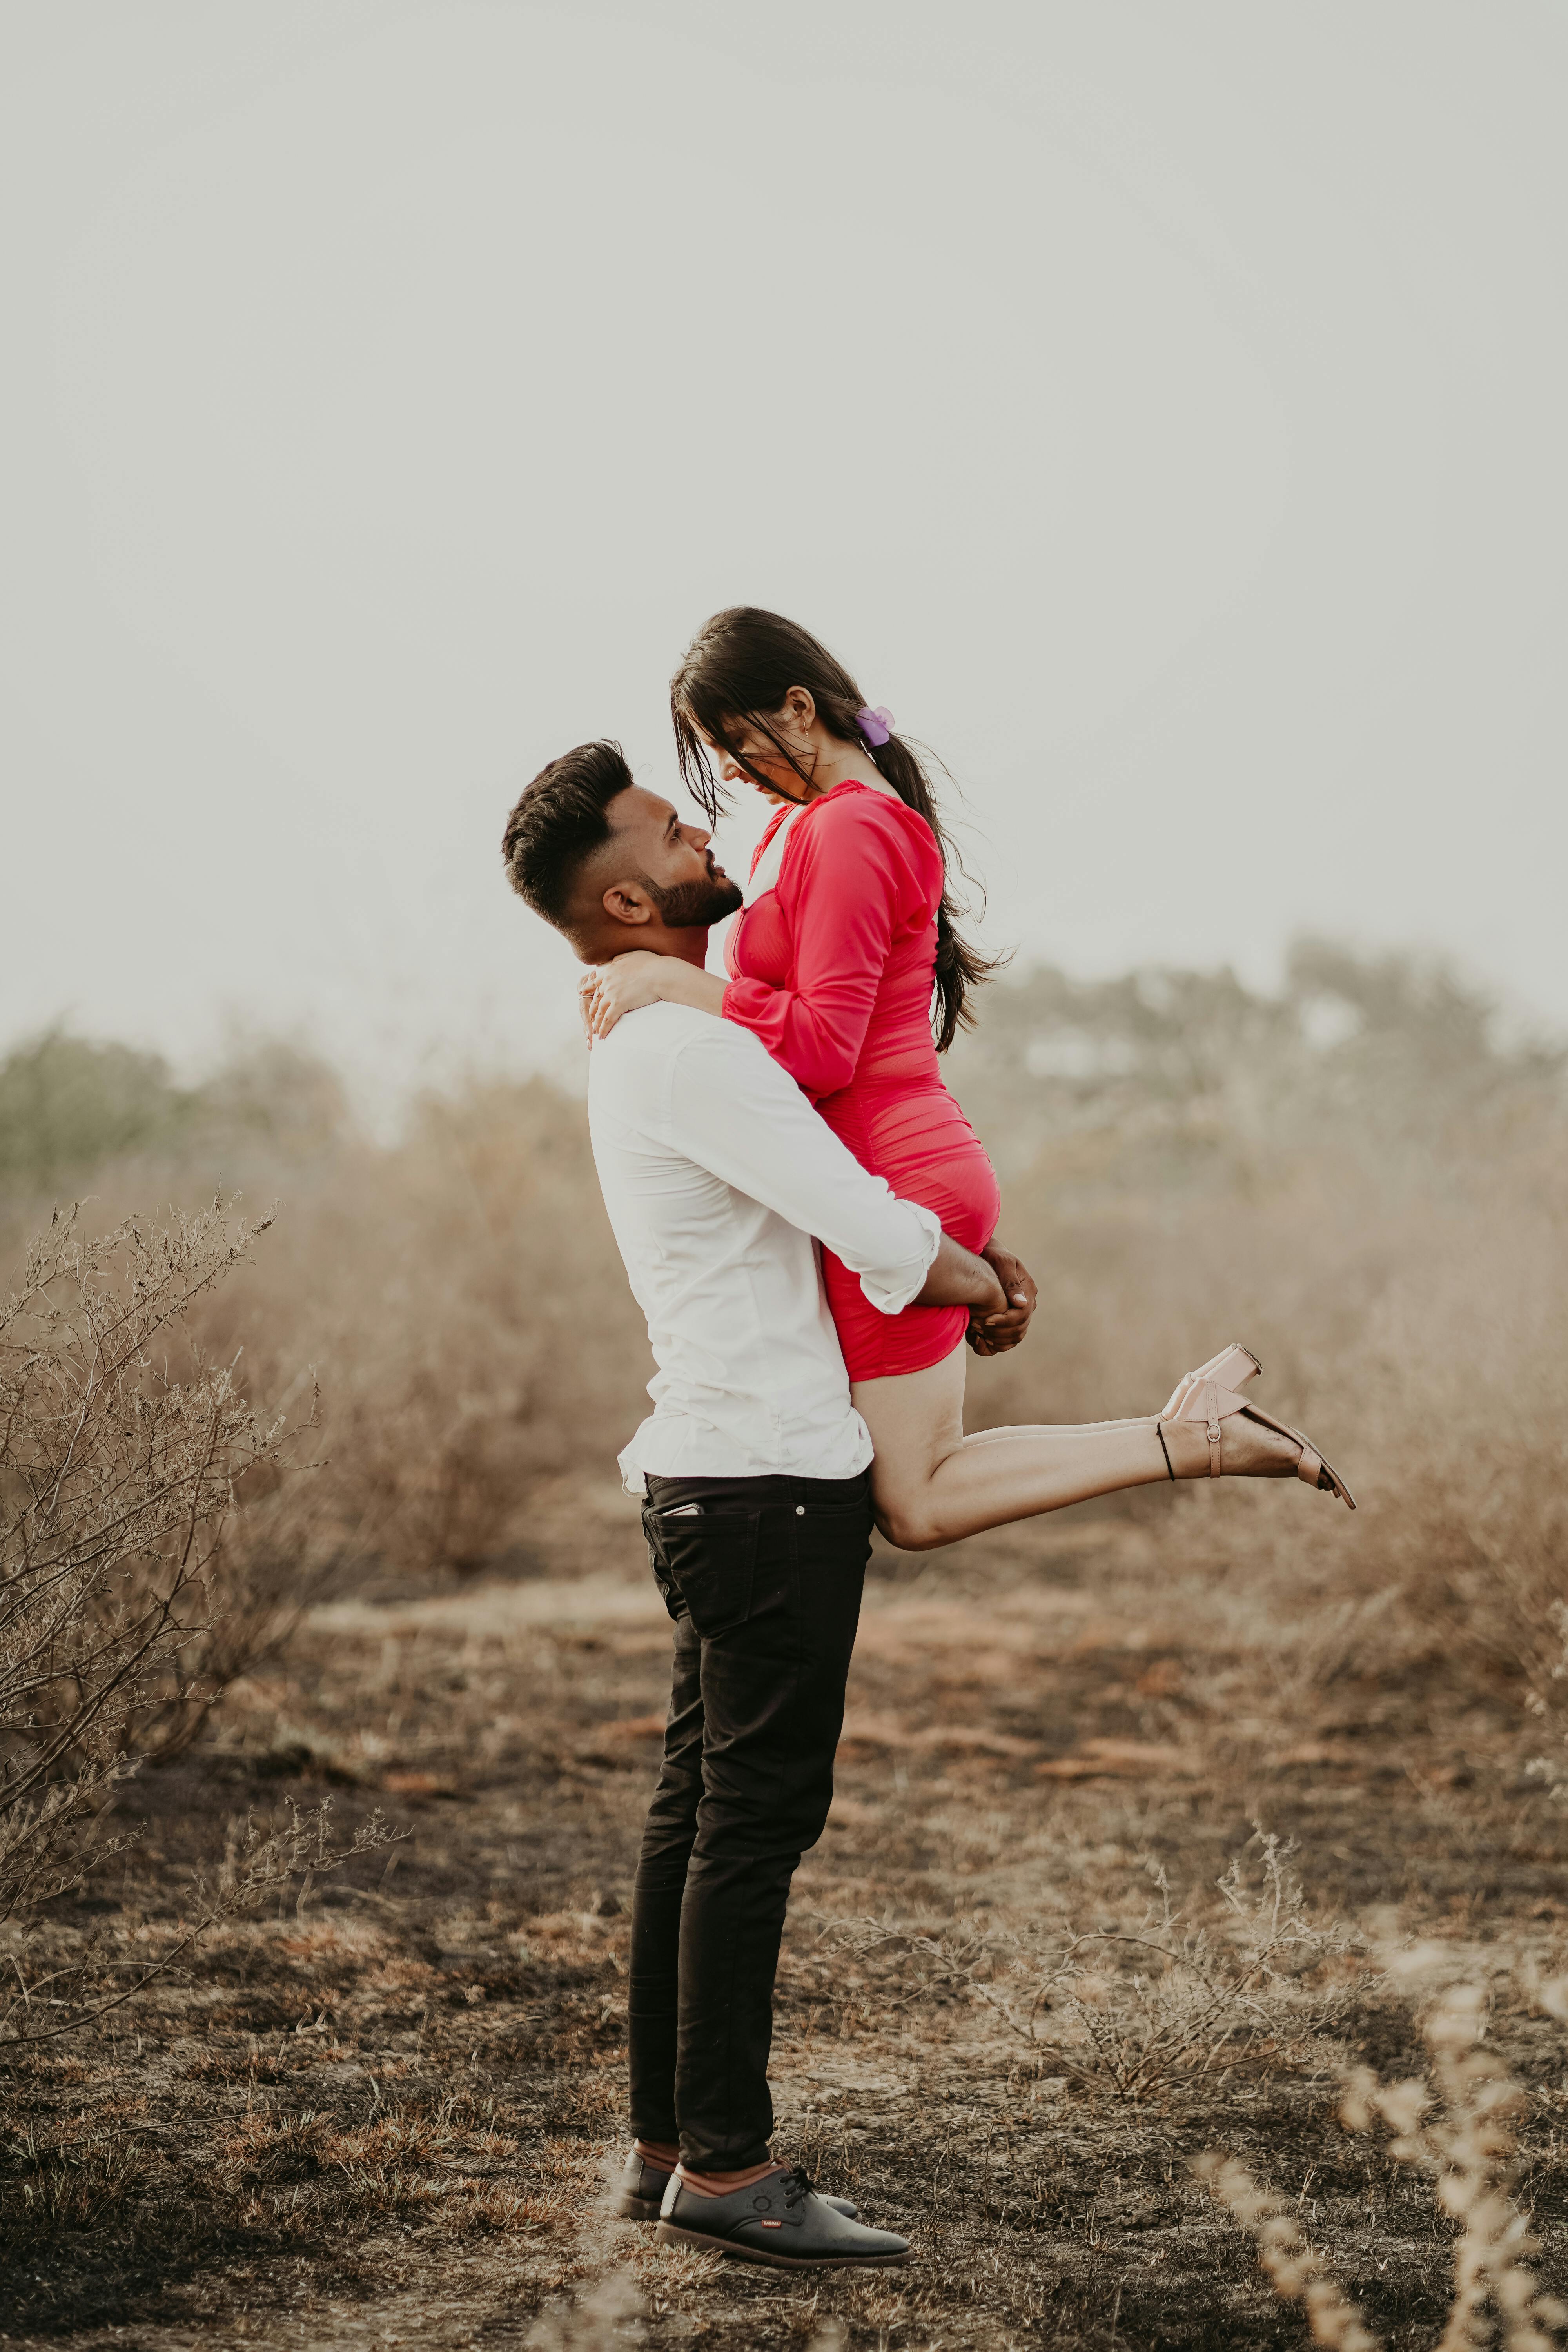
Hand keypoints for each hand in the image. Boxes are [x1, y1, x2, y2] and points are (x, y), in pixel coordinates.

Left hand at [581, 952, 670, 1040]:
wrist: (660, 974)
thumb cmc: (652, 964)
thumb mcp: (633, 955)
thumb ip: (621, 958)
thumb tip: (615, 960)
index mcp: (610, 970)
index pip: (595, 982)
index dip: (588, 989)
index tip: (582, 993)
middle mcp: (607, 982)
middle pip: (596, 999)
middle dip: (593, 1011)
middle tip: (591, 1018)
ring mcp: (612, 993)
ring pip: (600, 1012)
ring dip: (597, 1023)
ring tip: (596, 1031)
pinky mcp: (619, 1004)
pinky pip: (608, 1020)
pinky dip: (604, 1029)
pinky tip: (602, 1036)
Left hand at [967, 1240, 1036, 1356]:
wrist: (986, 1257)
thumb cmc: (993, 1255)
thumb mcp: (1001, 1262)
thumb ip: (1010, 1282)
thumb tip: (1021, 1303)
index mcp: (1028, 1291)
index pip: (1022, 1315)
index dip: (1004, 1322)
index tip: (985, 1320)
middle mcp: (1027, 1305)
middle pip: (1019, 1329)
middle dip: (998, 1332)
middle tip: (977, 1327)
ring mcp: (1020, 1314)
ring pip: (1015, 1338)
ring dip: (996, 1340)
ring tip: (977, 1333)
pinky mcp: (1010, 1320)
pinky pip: (1007, 1340)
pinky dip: (995, 1344)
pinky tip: (979, 1339)